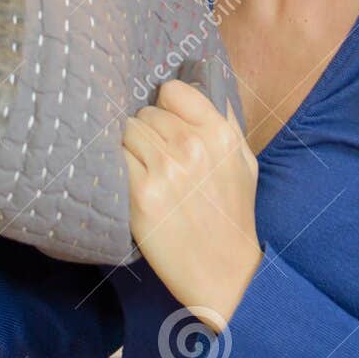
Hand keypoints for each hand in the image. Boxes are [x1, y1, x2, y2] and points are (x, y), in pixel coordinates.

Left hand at [123, 81, 261, 331]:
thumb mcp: (244, 162)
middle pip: (145, 114)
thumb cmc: (232, 216)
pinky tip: (131, 184)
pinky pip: (114, 159)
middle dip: (148, 132)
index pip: (172, 91)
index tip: (167, 124)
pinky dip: (118, 168)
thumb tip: (203, 84)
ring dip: (130, 149)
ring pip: (126, 132)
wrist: (224, 273)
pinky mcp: (140, 195)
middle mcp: (191, 146)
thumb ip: (225, 122)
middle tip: (157, 158)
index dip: (166, 106)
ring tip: (145, 172)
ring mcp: (164, 170)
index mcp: (219, 134)